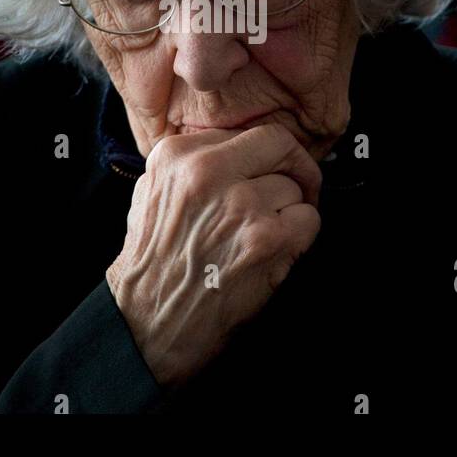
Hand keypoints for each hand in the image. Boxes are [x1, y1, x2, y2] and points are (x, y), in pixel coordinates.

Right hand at [105, 123, 321, 387]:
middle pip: (279, 144)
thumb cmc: (151, 264)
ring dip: (289, 211)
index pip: (246, 132)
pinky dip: (300, 237)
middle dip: (294, 167)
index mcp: (177, 155)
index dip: (264, 155)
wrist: (148, 324)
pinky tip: (273, 253)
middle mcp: (207, 172)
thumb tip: (238, 151)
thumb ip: (190, 164)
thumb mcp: (151, 193)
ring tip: (262, 236)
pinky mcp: (266, 239)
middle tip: (297, 187)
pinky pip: (309, 219)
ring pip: (295, 186)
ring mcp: (239, 204)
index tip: (269, 170)